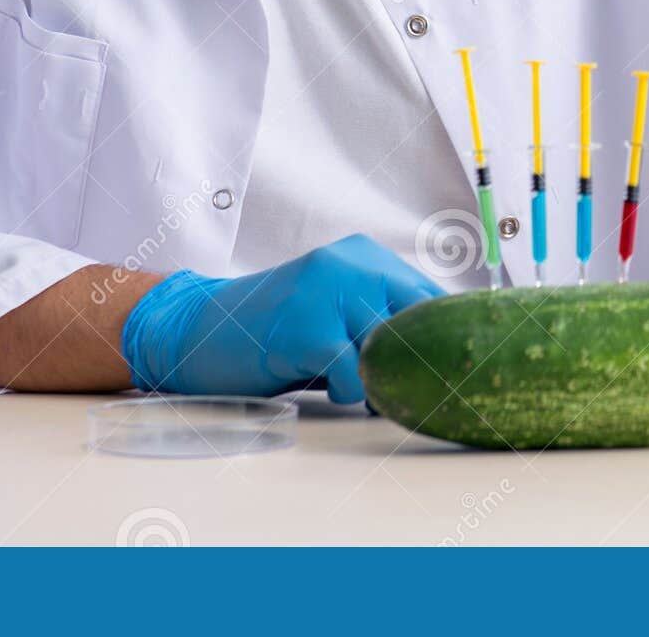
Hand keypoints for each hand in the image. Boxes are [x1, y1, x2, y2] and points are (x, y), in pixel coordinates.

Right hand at [119, 233, 442, 402]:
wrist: (199, 328)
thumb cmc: (276, 330)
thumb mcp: (335, 309)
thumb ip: (382, 320)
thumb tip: (443, 359)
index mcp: (365, 256)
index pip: (433, 298)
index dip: (445, 342)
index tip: (449, 373)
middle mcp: (352, 264)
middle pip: (420, 322)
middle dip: (420, 365)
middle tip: (410, 392)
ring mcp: (328, 291)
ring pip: (390, 349)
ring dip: (381, 381)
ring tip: (353, 384)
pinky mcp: (306, 326)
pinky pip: (355, 373)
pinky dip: (349, 392)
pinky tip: (326, 386)